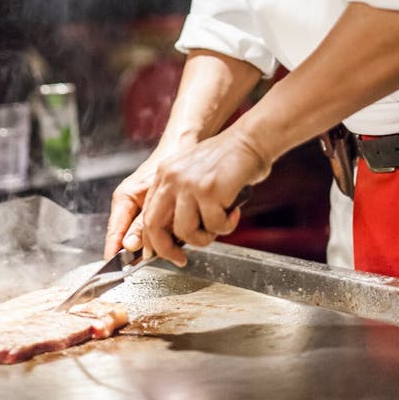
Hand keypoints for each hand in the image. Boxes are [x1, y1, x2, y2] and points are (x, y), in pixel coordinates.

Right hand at [104, 138, 195, 258]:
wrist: (183, 146)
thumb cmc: (168, 161)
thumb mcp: (154, 191)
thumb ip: (142, 220)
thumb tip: (129, 246)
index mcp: (123, 199)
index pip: (113, 233)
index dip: (114, 254)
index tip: (115, 272)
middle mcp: (129, 205)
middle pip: (129, 239)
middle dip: (142, 252)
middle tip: (160, 259)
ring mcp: (141, 208)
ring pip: (144, 236)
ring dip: (156, 244)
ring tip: (173, 249)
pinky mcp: (155, 209)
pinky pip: (155, 228)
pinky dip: (165, 235)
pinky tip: (178, 238)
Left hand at [141, 126, 270, 266]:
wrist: (251, 139)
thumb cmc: (229, 159)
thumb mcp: (194, 172)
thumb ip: (181, 197)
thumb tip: (175, 233)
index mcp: (165, 173)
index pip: (147, 213)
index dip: (153, 239)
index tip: (164, 252)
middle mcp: (172, 177)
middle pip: (153, 225)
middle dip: (165, 250)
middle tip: (179, 260)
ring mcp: (189, 184)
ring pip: (185, 232)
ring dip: (205, 238)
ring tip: (220, 225)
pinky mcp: (209, 191)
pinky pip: (214, 226)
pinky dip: (227, 226)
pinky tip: (234, 211)